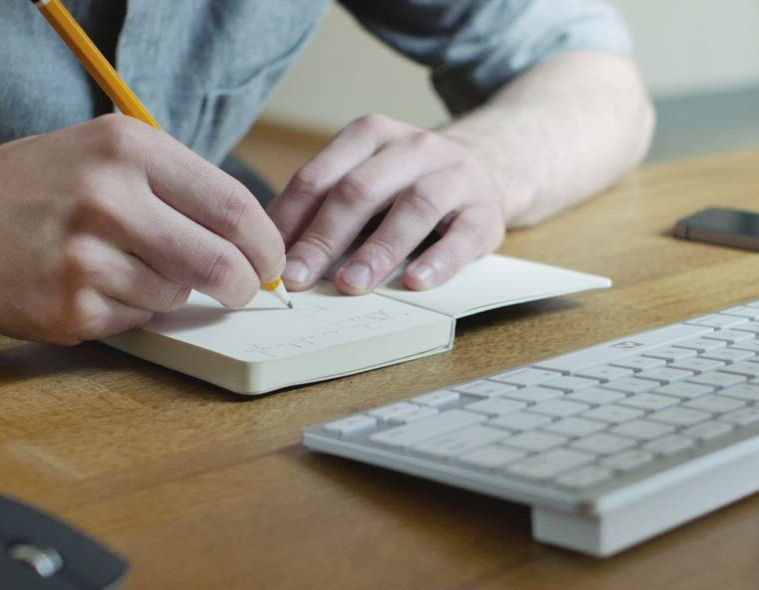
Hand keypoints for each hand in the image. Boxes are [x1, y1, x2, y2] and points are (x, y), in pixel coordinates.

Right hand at [0, 115, 284, 344]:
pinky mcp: (72, 309)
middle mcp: (108, 198)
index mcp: (127, 149)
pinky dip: (133, 309)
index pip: (233, 204)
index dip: (266, 243)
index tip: (272, 261)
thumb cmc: (33, 187)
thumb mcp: (101, 150)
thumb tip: (252, 236)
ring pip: (177, 294)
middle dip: (245, 285)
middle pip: (221, 262)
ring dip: (172, 291)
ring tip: (127, 266)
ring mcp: (87, 259)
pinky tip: (95, 286)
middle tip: (244, 290)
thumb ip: (175, 182)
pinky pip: (138, 319)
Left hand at [269, 114, 505, 294]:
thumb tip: (273, 253)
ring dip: (378, 250)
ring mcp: (454, 175)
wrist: (488, 169)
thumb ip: (323, 207)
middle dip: (325, 237)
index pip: (321, 177)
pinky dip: (438, 261)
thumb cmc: (405, 185)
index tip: (271, 258)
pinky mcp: (485, 210)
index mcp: (370, 135)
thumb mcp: (365, 179)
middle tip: (299, 277)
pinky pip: (462, 236)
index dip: (291, 219)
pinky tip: (414, 282)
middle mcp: (413, 147)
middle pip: (361, 190)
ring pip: (413, 208)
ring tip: (351, 285)